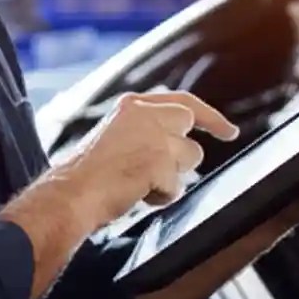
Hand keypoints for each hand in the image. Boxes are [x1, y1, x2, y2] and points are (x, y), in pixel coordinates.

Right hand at [60, 91, 240, 229]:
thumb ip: (145, 131)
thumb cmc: (86, 173)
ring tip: (136, 183)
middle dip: (184, 153)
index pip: (183, 102)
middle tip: (175, 171)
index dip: (210, 116)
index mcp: (132, 105)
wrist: (70, 192)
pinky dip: (159, 196)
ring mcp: (154, 136)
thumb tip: (179, 144)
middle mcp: (146, 114)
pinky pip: (175, 186)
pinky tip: (135, 194)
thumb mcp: (116, 135)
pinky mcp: (158, 161)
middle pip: (189, 126)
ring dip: (170, 176)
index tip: (229, 130)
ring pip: (189, 157)